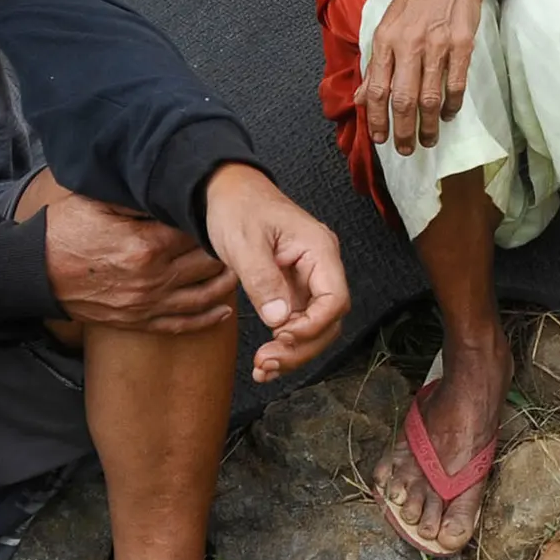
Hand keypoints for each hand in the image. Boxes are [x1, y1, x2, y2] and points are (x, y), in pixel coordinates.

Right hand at [45, 193, 237, 332]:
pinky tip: (223, 312)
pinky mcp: (138, 321)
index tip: (227, 216)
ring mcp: (146, 304)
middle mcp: (152, 279)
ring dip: (226, 285)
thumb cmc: (63, 232)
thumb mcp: (98, 202)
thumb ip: (137, 198)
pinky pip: (181, 324)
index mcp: (145, 245)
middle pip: (207, 265)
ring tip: (241, 272)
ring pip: (202, 297)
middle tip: (244, 243)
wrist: (33, 273)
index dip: (214, 224)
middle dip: (228, 253)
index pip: (197, 234)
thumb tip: (166, 187)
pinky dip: (207, 319)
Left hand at [202, 164, 351, 382]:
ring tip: (263, 367)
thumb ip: (263, 280)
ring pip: (314, 327)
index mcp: (318, 249)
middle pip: (328, 320)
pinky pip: (296, 323)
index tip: (283, 336)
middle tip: (267, 361)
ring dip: (293, 352)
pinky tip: (265, 360)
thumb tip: (279, 320)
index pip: (334, 299)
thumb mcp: (244, 242)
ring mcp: (307, 279)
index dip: (314, 325)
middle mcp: (320, 266)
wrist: (224, 192)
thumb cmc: (237, 206)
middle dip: (301, 346)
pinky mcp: (291, 289)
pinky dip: (283, 345)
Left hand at [361, 0, 512, 155]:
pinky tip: (449, 114)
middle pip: (403, 99)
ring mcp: (437, 45)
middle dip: (402, 131)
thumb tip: (362, 97)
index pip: (378, 89)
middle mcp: (409, 43)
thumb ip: (376, 63)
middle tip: (405, 150)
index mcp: (386, 39)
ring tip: (429, 140)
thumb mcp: (388, 24)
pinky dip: (452, 105)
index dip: (377, 119)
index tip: (379, 139)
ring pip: (430, 97)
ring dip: (429, 126)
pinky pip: (456, 84)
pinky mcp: (462, 45)